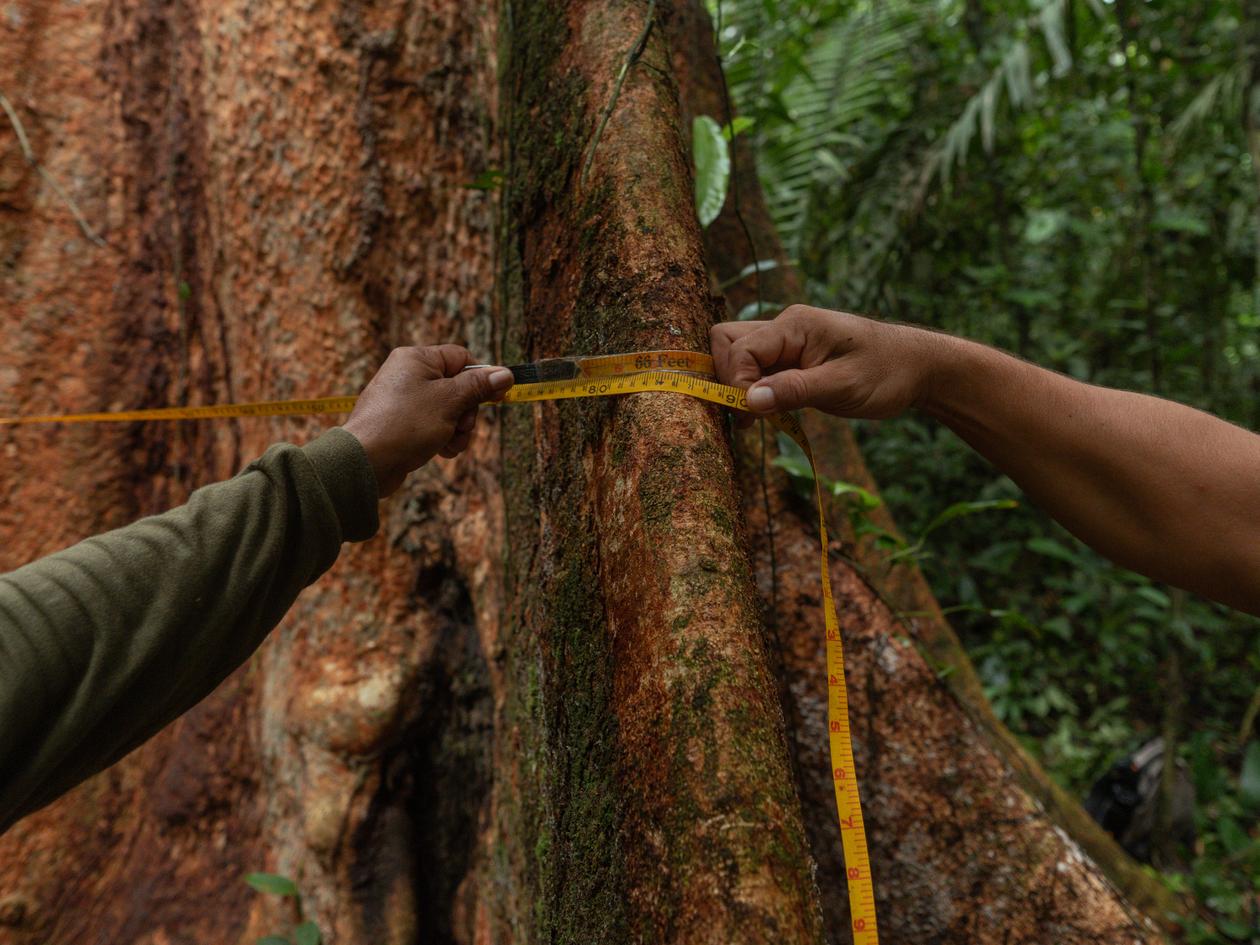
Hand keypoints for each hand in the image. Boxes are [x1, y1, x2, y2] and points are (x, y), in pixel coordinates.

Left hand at [343, 345, 512, 496]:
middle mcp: (408, 374)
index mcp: (417, 359)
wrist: (366, 461)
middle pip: (457, 386)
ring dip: (457, 429)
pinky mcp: (402, 422)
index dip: (481, 377)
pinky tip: (441, 451)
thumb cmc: (405, 424)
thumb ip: (478, 386)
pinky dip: (443, 437)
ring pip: (448, 409)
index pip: (461, 358)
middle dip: (467, 411)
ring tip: (450, 443)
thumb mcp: (449, 401)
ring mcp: (404, 399)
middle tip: (461, 426)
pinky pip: (433, 424)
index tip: (497, 397)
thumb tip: (505, 374)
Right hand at [710, 305, 942, 420]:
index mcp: (795, 325)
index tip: (751, 415)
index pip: (739, 348)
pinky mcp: (791, 360)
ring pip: (737, 353)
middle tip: (746, 413)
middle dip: (726, 377)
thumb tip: (747, 401)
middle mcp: (785, 327)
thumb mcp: (842, 386)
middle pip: (726, 341)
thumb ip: (794, 391)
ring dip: (736, 384)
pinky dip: (751, 390)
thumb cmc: (886, 373)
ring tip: (753, 418)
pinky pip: (755, 369)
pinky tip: (765, 415)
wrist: (916, 368)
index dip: (735, 382)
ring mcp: (787, 342)